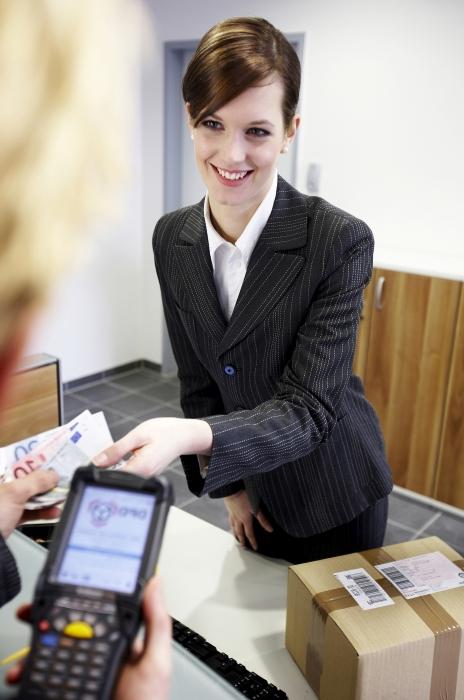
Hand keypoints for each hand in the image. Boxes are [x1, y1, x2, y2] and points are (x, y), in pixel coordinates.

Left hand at [0, 469, 59, 538]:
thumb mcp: (14, 493)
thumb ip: (36, 481)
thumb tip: (52, 475)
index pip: (16, 464)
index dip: (34, 463)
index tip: (51, 464)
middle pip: (25, 481)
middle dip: (43, 483)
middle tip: (58, 482)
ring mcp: (2, 508)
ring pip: (28, 497)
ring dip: (45, 498)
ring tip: (60, 497)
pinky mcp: (7, 522)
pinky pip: (28, 513)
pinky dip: (41, 512)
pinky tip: (53, 512)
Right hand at [7, 578, 171, 699]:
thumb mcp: (156, 663)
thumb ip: (156, 624)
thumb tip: (155, 583)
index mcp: (122, 641)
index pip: (98, 613)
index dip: (79, 602)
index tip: (60, 592)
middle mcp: (102, 653)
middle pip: (70, 631)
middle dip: (48, 625)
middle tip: (31, 620)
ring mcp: (85, 672)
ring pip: (54, 654)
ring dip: (35, 653)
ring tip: (26, 657)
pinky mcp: (71, 690)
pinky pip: (48, 680)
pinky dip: (33, 677)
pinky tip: (28, 676)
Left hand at [94, 418, 212, 477]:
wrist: (184, 435)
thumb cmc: (165, 432)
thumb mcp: (137, 435)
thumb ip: (116, 450)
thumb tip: (97, 461)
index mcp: (141, 468)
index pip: (111, 478)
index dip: (97, 472)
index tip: (86, 464)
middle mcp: (144, 476)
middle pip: (116, 479)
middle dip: (103, 469)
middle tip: (93, 456)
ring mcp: (146, 476)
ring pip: (122, 476)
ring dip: (112, 466)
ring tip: (104, 454)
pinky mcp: (146, 473)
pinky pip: (129, 472)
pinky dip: (120, 464)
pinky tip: (118, 455)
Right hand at [224, 490, 272, 550]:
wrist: (232, 490)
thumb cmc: (243, 497)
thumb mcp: (256, 508)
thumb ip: (263, 519)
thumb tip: (270, 529)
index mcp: (246, 520)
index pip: (250, 534)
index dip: (253, 542)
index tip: (255, 548)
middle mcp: (238, 520)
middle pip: (240, 533)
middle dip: (242, 541)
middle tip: (243, 547)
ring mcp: (233, 515)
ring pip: (233, 528)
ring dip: (235, 534)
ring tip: (236, 538)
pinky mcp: (229, 509)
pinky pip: (230, 520)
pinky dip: (231, 525)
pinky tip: (231, 524)